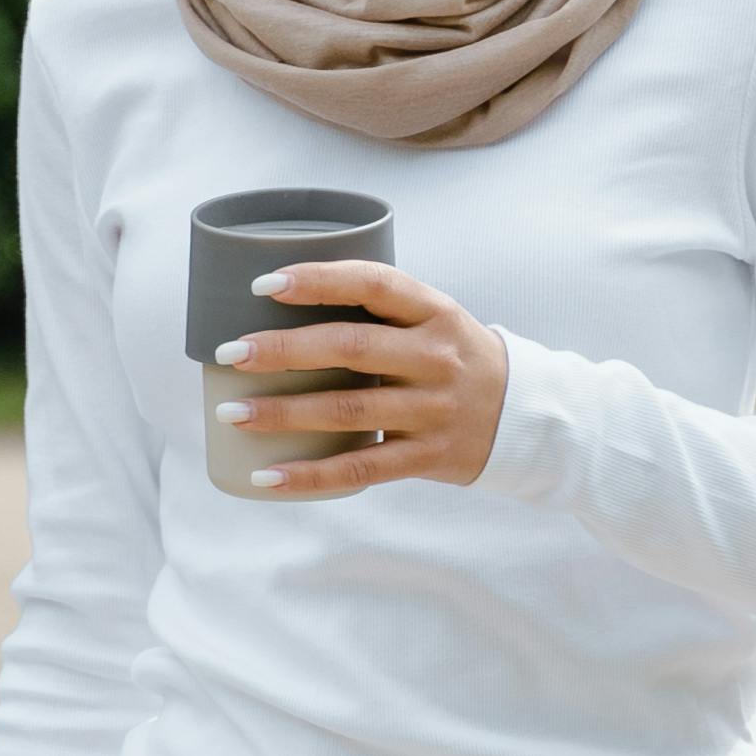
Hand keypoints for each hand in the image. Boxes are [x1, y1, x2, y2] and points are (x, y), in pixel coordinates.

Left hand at [217, 257, 507, 494]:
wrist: (524, 416)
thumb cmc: (454, 357)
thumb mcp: (434, 320)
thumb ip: (377, 311)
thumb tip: (279, 302)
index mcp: (435, 312)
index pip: (374, 284)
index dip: (318, 280)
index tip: (263, 285)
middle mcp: (436, 358)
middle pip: (350, 348)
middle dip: (283, 350)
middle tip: (230, 352)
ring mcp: (433, 410)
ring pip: (347, 411)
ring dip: (283, 413)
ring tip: (231, 413)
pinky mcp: (427, 457)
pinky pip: (360, 469)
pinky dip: (309, 476)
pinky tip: (265, 475)